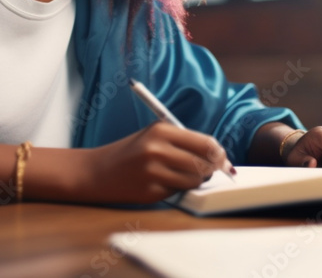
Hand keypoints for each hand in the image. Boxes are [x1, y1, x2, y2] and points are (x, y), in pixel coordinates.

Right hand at [84, 121, 231, 203]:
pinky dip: (176, 189)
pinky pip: (177, 192)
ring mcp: (152, 172)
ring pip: (193, 181)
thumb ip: (184, 141)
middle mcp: (157, 149)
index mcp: (161, 130)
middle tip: (206, 170)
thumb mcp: (154, 135)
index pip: (205, 143)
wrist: (96, 171)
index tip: (224, 161)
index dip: (219, 154)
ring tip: (180, 175)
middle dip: (210, 169)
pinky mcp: (149, 192)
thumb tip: (217, 155)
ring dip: (194, 181)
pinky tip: (162, 183)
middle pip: (203, 164)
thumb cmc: (131, 152)